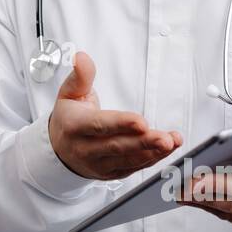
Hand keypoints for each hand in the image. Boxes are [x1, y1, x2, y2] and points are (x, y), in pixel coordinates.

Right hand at [47, 51, 181, 180]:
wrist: (59, 150)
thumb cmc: (68, 118)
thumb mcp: (69, 94)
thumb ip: (80, 76)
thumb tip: (81, 57)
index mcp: (75, 127)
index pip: (99, 126)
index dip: (121, 124)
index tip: (141, 121)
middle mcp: (86, 149)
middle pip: (118, 146)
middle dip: (144, 142)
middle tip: (165, 138)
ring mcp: (100, 164)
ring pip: (129, 159)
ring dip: (154, 151)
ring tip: (172, 141)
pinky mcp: (112, 173)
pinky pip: (135, 167)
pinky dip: (153, 159)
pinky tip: (168, 149)